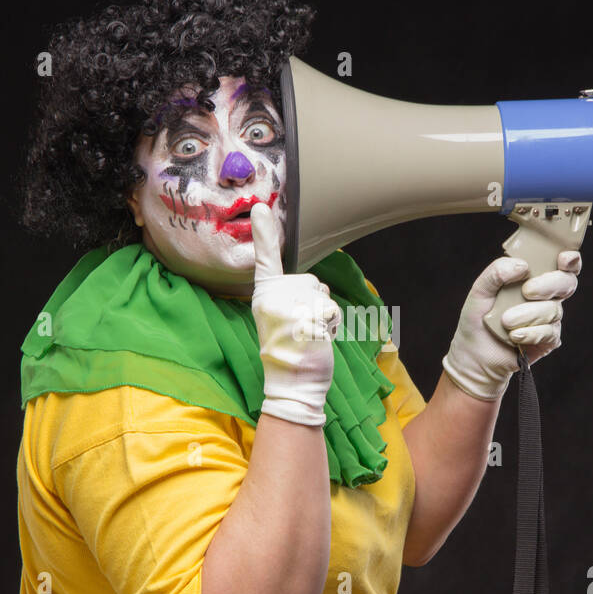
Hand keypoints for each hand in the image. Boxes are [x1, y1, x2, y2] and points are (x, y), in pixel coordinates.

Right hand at [249, 202, 341, 426]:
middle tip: (301, 330)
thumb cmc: (291, 354)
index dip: (264, 233)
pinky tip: (317, 340)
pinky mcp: (304, 317)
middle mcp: (271, 297)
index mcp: (263, 297)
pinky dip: (332, 325)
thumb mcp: (280, 321)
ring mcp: (287, 307)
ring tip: (309, 336)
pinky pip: (331, 309)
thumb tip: (313, 288)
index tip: (260, 208)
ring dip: (324, 314)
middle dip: (314, 302)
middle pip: (309, 280)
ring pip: (322, 294)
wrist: (292, 385)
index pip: (264, 260)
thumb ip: (287, 298)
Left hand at [441, 250, 581, 400]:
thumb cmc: (477, 319)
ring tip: (505, 321)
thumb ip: (497, 272)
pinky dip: (531, 333)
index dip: (571, 260)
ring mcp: (549, 319)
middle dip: (550, 285)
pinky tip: (514, 336)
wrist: (474, 355)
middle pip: (566, 283)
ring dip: (529, 314)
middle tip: (528, 291)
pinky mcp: (549, 340)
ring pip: (554, 309)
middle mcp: (546, 297)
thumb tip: (523, 265)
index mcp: (533, 278)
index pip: (561, 265)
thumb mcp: (480, 290)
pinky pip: (549, 332)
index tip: (564, 259)